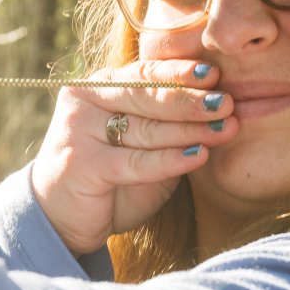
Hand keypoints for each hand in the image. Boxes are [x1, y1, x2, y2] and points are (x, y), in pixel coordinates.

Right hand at [31, 58, 235, 256]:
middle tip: (227, 103)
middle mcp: (85, 100)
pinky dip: (170, 159)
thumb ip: (171, 126)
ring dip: (190, 129)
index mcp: (101, 86)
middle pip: (146, 95)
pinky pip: (135, 160)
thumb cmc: (111, 178)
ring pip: (145, 128)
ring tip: (225, 128)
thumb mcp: (144, 145)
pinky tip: (199, 155)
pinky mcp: (81, 163)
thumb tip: (222, 109)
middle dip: (191, 100)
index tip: (215, 75)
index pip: (145, 72)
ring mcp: (79, 130)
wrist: (62, 217)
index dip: (180, 73)